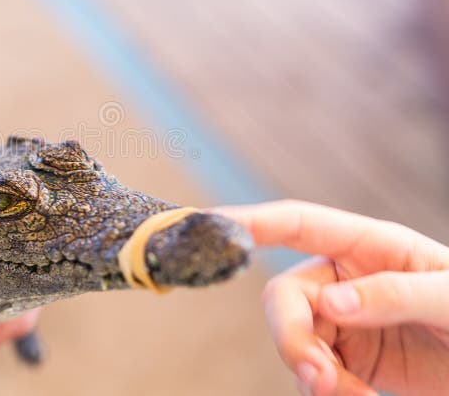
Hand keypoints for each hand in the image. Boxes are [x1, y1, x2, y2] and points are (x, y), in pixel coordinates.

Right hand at [218, 200, 448, 395]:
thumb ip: (394, 294)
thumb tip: (330, 303)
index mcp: (369, 246)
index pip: (298, 224)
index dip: (250, 221)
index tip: (206, 225)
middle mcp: (345, 278)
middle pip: (284, 296)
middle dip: (291, 337)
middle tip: (319, 377)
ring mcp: (344, 320)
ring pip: (293, 339)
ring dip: (314, 372)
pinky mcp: (348, 359)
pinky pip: (313, 371)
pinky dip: (328, 390)